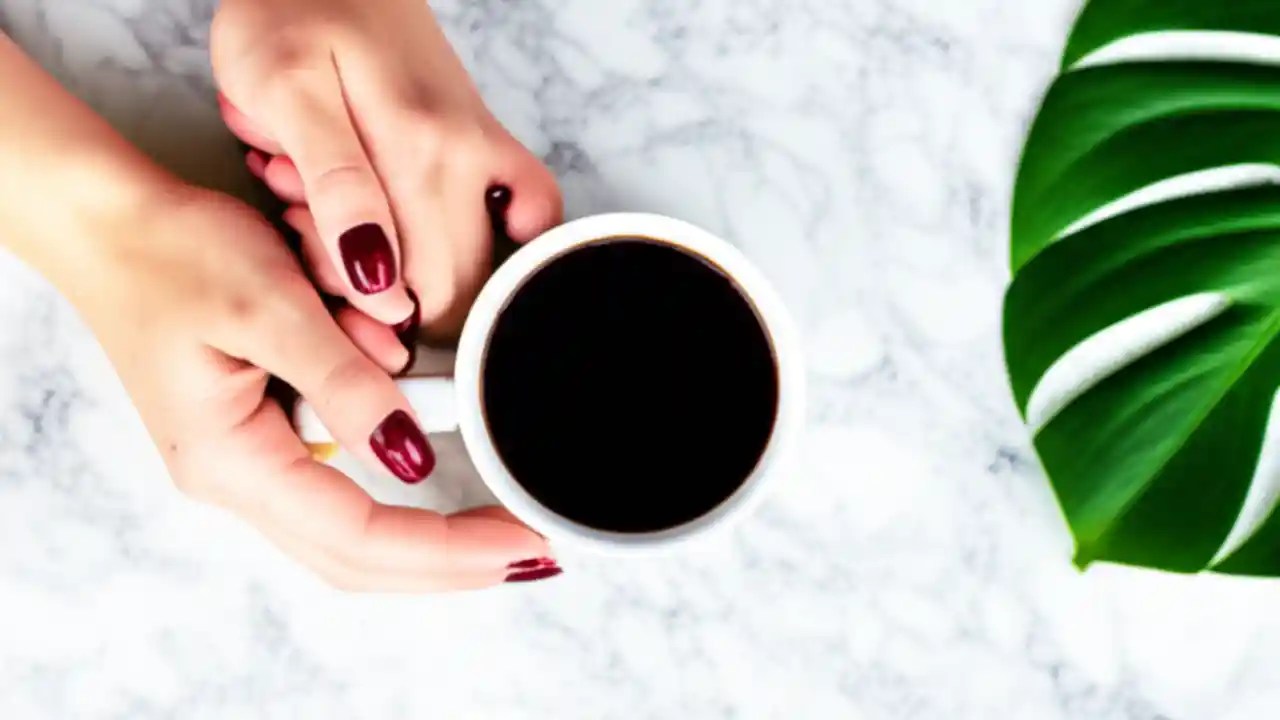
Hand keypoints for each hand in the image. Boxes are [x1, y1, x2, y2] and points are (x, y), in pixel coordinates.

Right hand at [71, 187, 556, 590]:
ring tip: (498, 524)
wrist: (113, 226)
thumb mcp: (270, 305)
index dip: (445, 548)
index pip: (356, 537)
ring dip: (426, 535)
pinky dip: (395, 481)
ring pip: (347, 533)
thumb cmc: (177, 253)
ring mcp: (245, 465)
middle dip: (447, 562)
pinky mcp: (260, 437)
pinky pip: (338, 487)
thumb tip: (410, 455)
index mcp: (232, 460)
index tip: (521, 539)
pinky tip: (438, 471)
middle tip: (529, 548)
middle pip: (355, 558)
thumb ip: (342, 382)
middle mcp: (235, 480)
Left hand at [211, 0, 562, 345]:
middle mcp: (461, 157)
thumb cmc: (286, 20)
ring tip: (349, 221)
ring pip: (474, 263)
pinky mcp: (492, 138)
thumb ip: (336, 188)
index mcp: (411, 152)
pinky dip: (512, 236)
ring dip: (415, 268)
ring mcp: (483, 148)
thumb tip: (379, 280)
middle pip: (445, 288)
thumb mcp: (281, 94)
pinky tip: (467, 229)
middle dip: (381, 294)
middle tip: (324, 242)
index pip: (406, 292)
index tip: (316, 265)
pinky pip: (535, 206)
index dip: (358, 305)